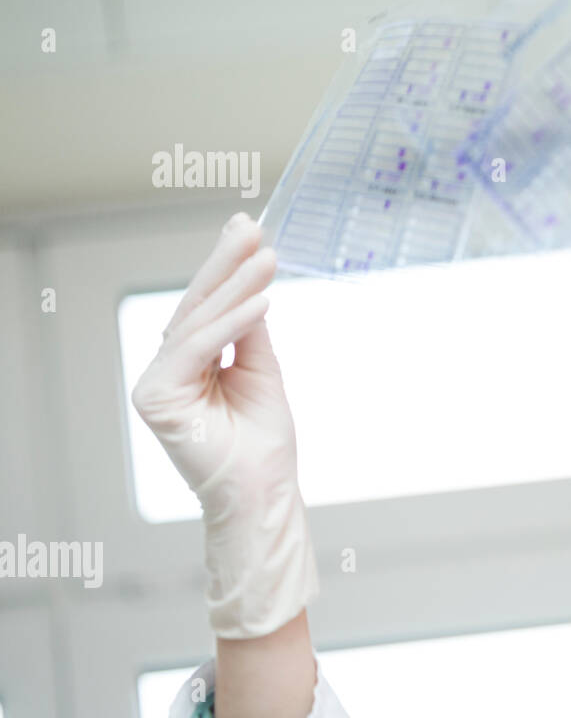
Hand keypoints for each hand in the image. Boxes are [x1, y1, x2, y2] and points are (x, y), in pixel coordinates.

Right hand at [131, 213, 317, 638]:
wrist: (264, 490)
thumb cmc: (263, 440)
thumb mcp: (263, 370)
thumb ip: (250, 328)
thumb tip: (252, 280)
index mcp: (191, 361)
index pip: (208, 305)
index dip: (228, 266)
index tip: (250, 229)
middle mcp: (169, 368)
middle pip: (197, 306)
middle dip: (226, 263)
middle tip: (252, 227)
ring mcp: (158, 382)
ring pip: (198, 322)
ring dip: (235, 286)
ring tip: (266, 256)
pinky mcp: (156, 397)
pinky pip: (198, 349)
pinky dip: (232, 323)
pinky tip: (262, 300)